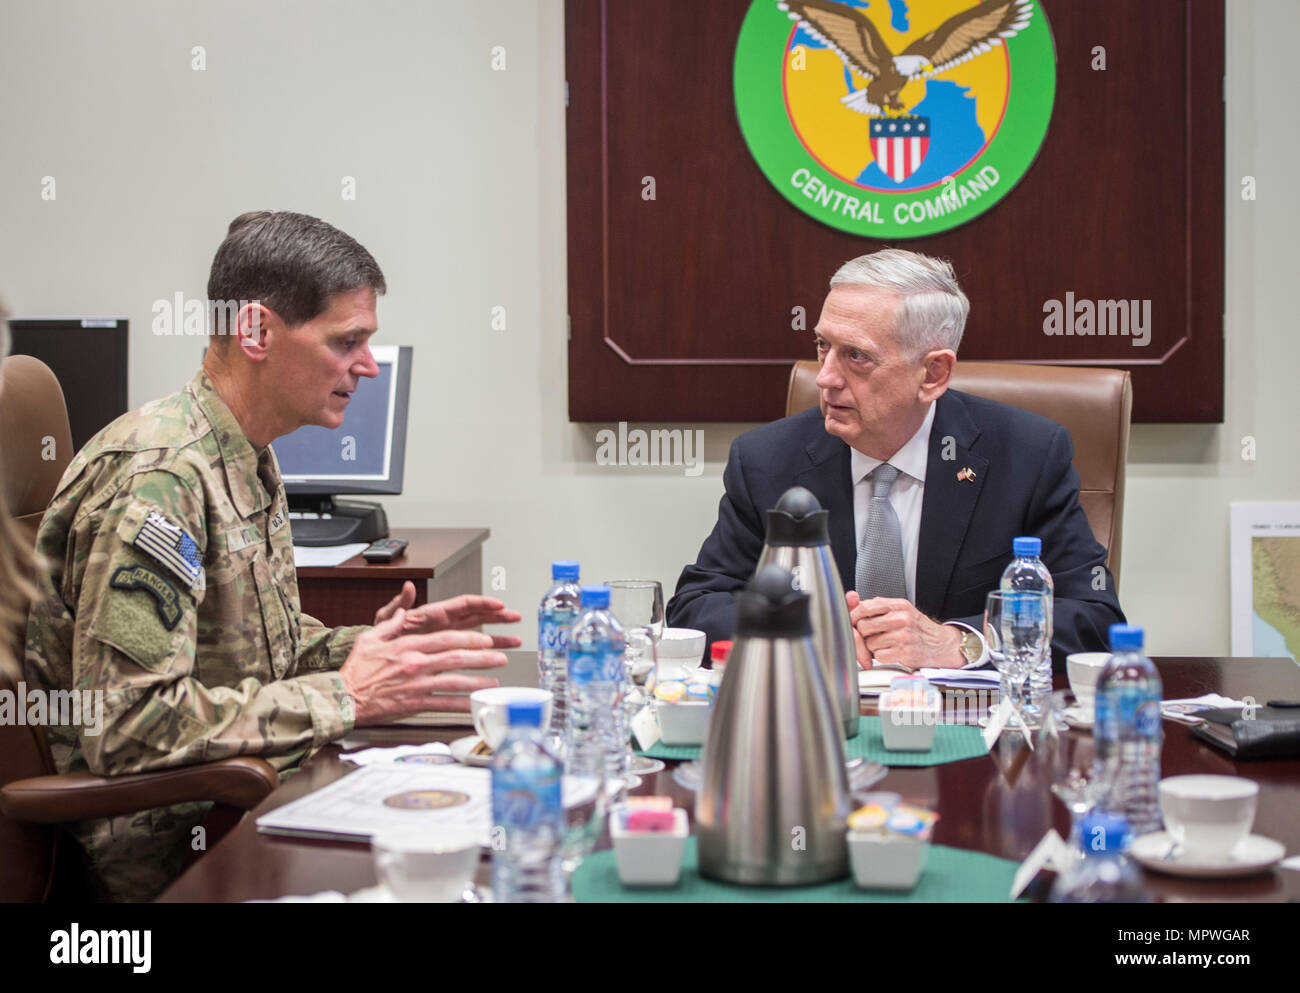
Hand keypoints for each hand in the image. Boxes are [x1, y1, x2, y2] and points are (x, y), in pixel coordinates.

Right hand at [341, 608, 509, 724]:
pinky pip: (443, 704)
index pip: (446, 638)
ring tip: (493, 680)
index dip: (470, 638)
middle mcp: (415, 664)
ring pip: (455, 681)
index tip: (486, 638)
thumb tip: (404, 609)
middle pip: (456, 657)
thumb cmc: (356, 670)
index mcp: (408, 645)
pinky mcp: (414, 704)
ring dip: (478, 680)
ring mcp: (417, 685)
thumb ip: (391, 623)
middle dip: (482, 657)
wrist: (344, 698)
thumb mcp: (370, 638)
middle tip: (500, 656)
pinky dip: (461, 704)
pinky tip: (474, 704)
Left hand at [374, 585, 522, 650]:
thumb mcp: (384, 621)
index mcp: (431, 615)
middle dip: (497, 616)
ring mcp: (445, 639)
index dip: (482, 603)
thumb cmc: (378, 639)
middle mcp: (442, 625)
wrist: (374, 662)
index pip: (461, 604)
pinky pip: (469, 651)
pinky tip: (497, 658)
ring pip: (477, 634)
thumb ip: (398, 606)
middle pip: (476, 616)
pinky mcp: (445, 653)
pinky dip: (484, 654)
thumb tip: (408, 588)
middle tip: (515, 617)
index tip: (498, 605)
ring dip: (497, 636)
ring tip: (515, 641)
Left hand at [847, 596, 963, 669]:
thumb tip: (853, 602)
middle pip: (863, 626)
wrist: (942, 645)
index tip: (852, 622)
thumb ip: (879, 607)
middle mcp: (901, 618)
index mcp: (898, 605)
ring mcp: (903, 636)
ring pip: (869, 643)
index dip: (854, 616)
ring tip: (886, 643)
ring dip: (873, 646)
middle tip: (872, 635)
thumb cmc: (918, 628)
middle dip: (863, 633)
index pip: (865, 607)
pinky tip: (892, 652)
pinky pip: (878, 656)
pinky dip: (882, 656)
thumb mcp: (902, 610)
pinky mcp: (904, 652)